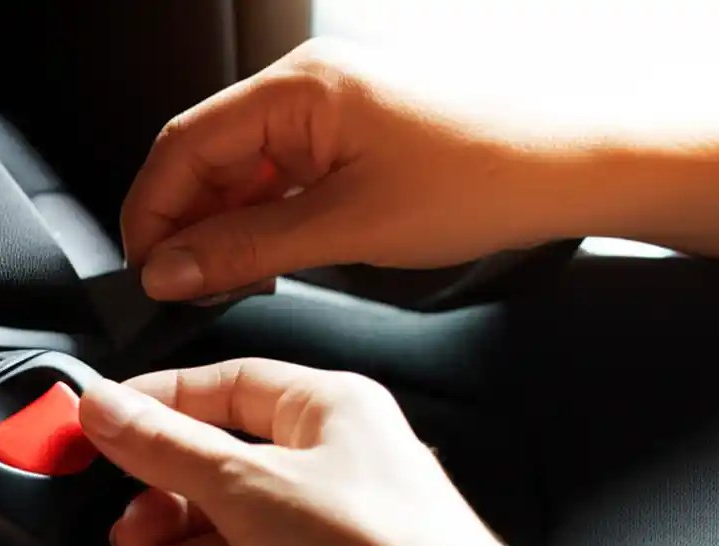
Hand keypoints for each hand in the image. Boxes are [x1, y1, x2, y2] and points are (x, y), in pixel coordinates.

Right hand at [79, 359, 533, 545]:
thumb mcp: (248, 487)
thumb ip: (165, 447)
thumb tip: (102, 405)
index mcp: (325, 411)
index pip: (224, 386)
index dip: (158, 405)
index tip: (101, 427)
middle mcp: (328, 469)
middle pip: (218, 474)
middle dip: (166, 509)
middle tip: (131, 533)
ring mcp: (328, 540)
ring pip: (230, 543)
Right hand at [121, 37, 560, 300]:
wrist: (572, 165)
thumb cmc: (484, 176)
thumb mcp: (348, 227)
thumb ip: (247, 248)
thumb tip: (171, 267)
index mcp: (298, 89)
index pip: (184, 145)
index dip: (152, 212)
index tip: (146, 269)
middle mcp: (305, 86)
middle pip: (207, 154)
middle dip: (185, 221)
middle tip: (181, 285)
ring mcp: (328, 107)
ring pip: (242, 167)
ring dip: (223, 223)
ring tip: (225, 279)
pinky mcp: (349, 130)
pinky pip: (280, 172)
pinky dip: (262, 216)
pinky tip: (266, 256)